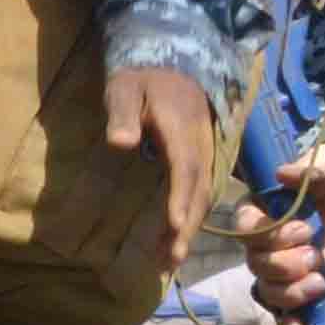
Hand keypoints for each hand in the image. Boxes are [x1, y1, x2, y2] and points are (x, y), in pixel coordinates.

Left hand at [100, 65, 227, 295]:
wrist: (172, 62)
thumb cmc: (141, 78)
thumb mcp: (124, 88)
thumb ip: (123, 113)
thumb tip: (121, 143)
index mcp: (181, 128)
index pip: (185, 168)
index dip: (181, 197)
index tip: (174, 225)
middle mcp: (199, 144)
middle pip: (198, 190)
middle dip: (187, 227)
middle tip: (172, 260)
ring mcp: (203, 152)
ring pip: (202, 195)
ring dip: (189, 228)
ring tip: (172, 261)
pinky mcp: (200, 159)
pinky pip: (199, 191)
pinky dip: (190, 217)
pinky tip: (177, 237)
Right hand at [240, 145, 324, 320]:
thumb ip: (315, 165)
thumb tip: (284, 174)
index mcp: (265, 209)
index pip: (244, 228)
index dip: (268, 235)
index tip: (302, 227)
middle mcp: (267, 242)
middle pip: (255, 264)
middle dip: (284, 264)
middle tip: (315, 252)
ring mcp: (285, 268)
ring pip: (267, 290)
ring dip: (291, 292)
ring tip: (320, 280)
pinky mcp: (304, 287)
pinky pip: (284, 312)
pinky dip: (288, 322)